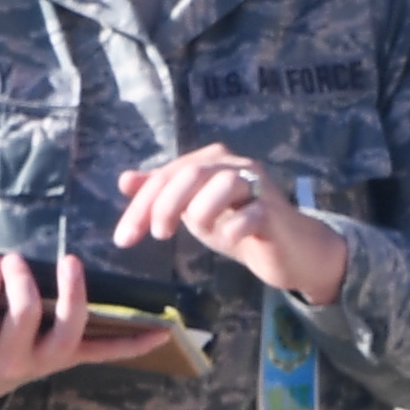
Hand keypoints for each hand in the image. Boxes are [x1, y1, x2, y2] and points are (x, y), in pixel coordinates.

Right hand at [0, 244, 175, 409]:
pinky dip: (130, 346)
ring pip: (66, 330)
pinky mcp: (65, 361)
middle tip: (15, 261)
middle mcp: (10, 357)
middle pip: (23, 317)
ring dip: (74, 296)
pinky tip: (159, 333)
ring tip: (70, 262)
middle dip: (21, 285)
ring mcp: (42, 360)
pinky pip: (101, 355)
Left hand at [115, 143, 347, 301]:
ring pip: (223, 184)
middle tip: (157, 235)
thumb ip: (161, 194)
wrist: (286, 248)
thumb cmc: (236, 223)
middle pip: (191, 174)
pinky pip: (252, 213)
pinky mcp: (275, 213)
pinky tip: (230, 239)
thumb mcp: (192, 208)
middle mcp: (234, 166)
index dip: (140, 206)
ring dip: (202, 210)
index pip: (167, 175)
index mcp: (210, 161)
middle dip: (165, 206)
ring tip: (199, 231)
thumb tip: (125, 180)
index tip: (123, 239)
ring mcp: (257, 187)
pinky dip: (235, 227)